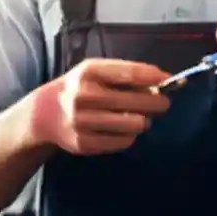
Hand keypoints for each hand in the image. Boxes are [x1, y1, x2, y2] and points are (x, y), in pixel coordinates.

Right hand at [28, 58, 171, 154]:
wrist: (45, 113)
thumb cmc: (80, 87)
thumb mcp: (96, 71)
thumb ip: (125, 75)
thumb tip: (161, 83)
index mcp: (88, 72)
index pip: (128, 73)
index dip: (154, 77)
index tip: (171, 80)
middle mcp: (83, 95)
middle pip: (135, 101)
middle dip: (156, 102)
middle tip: (163, 103)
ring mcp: (82, 121)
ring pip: (133, 124)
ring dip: (144, 121)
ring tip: (141, 117)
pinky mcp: (84, 143)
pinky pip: (123, 142)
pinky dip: (130, 136)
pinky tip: (125, 129)